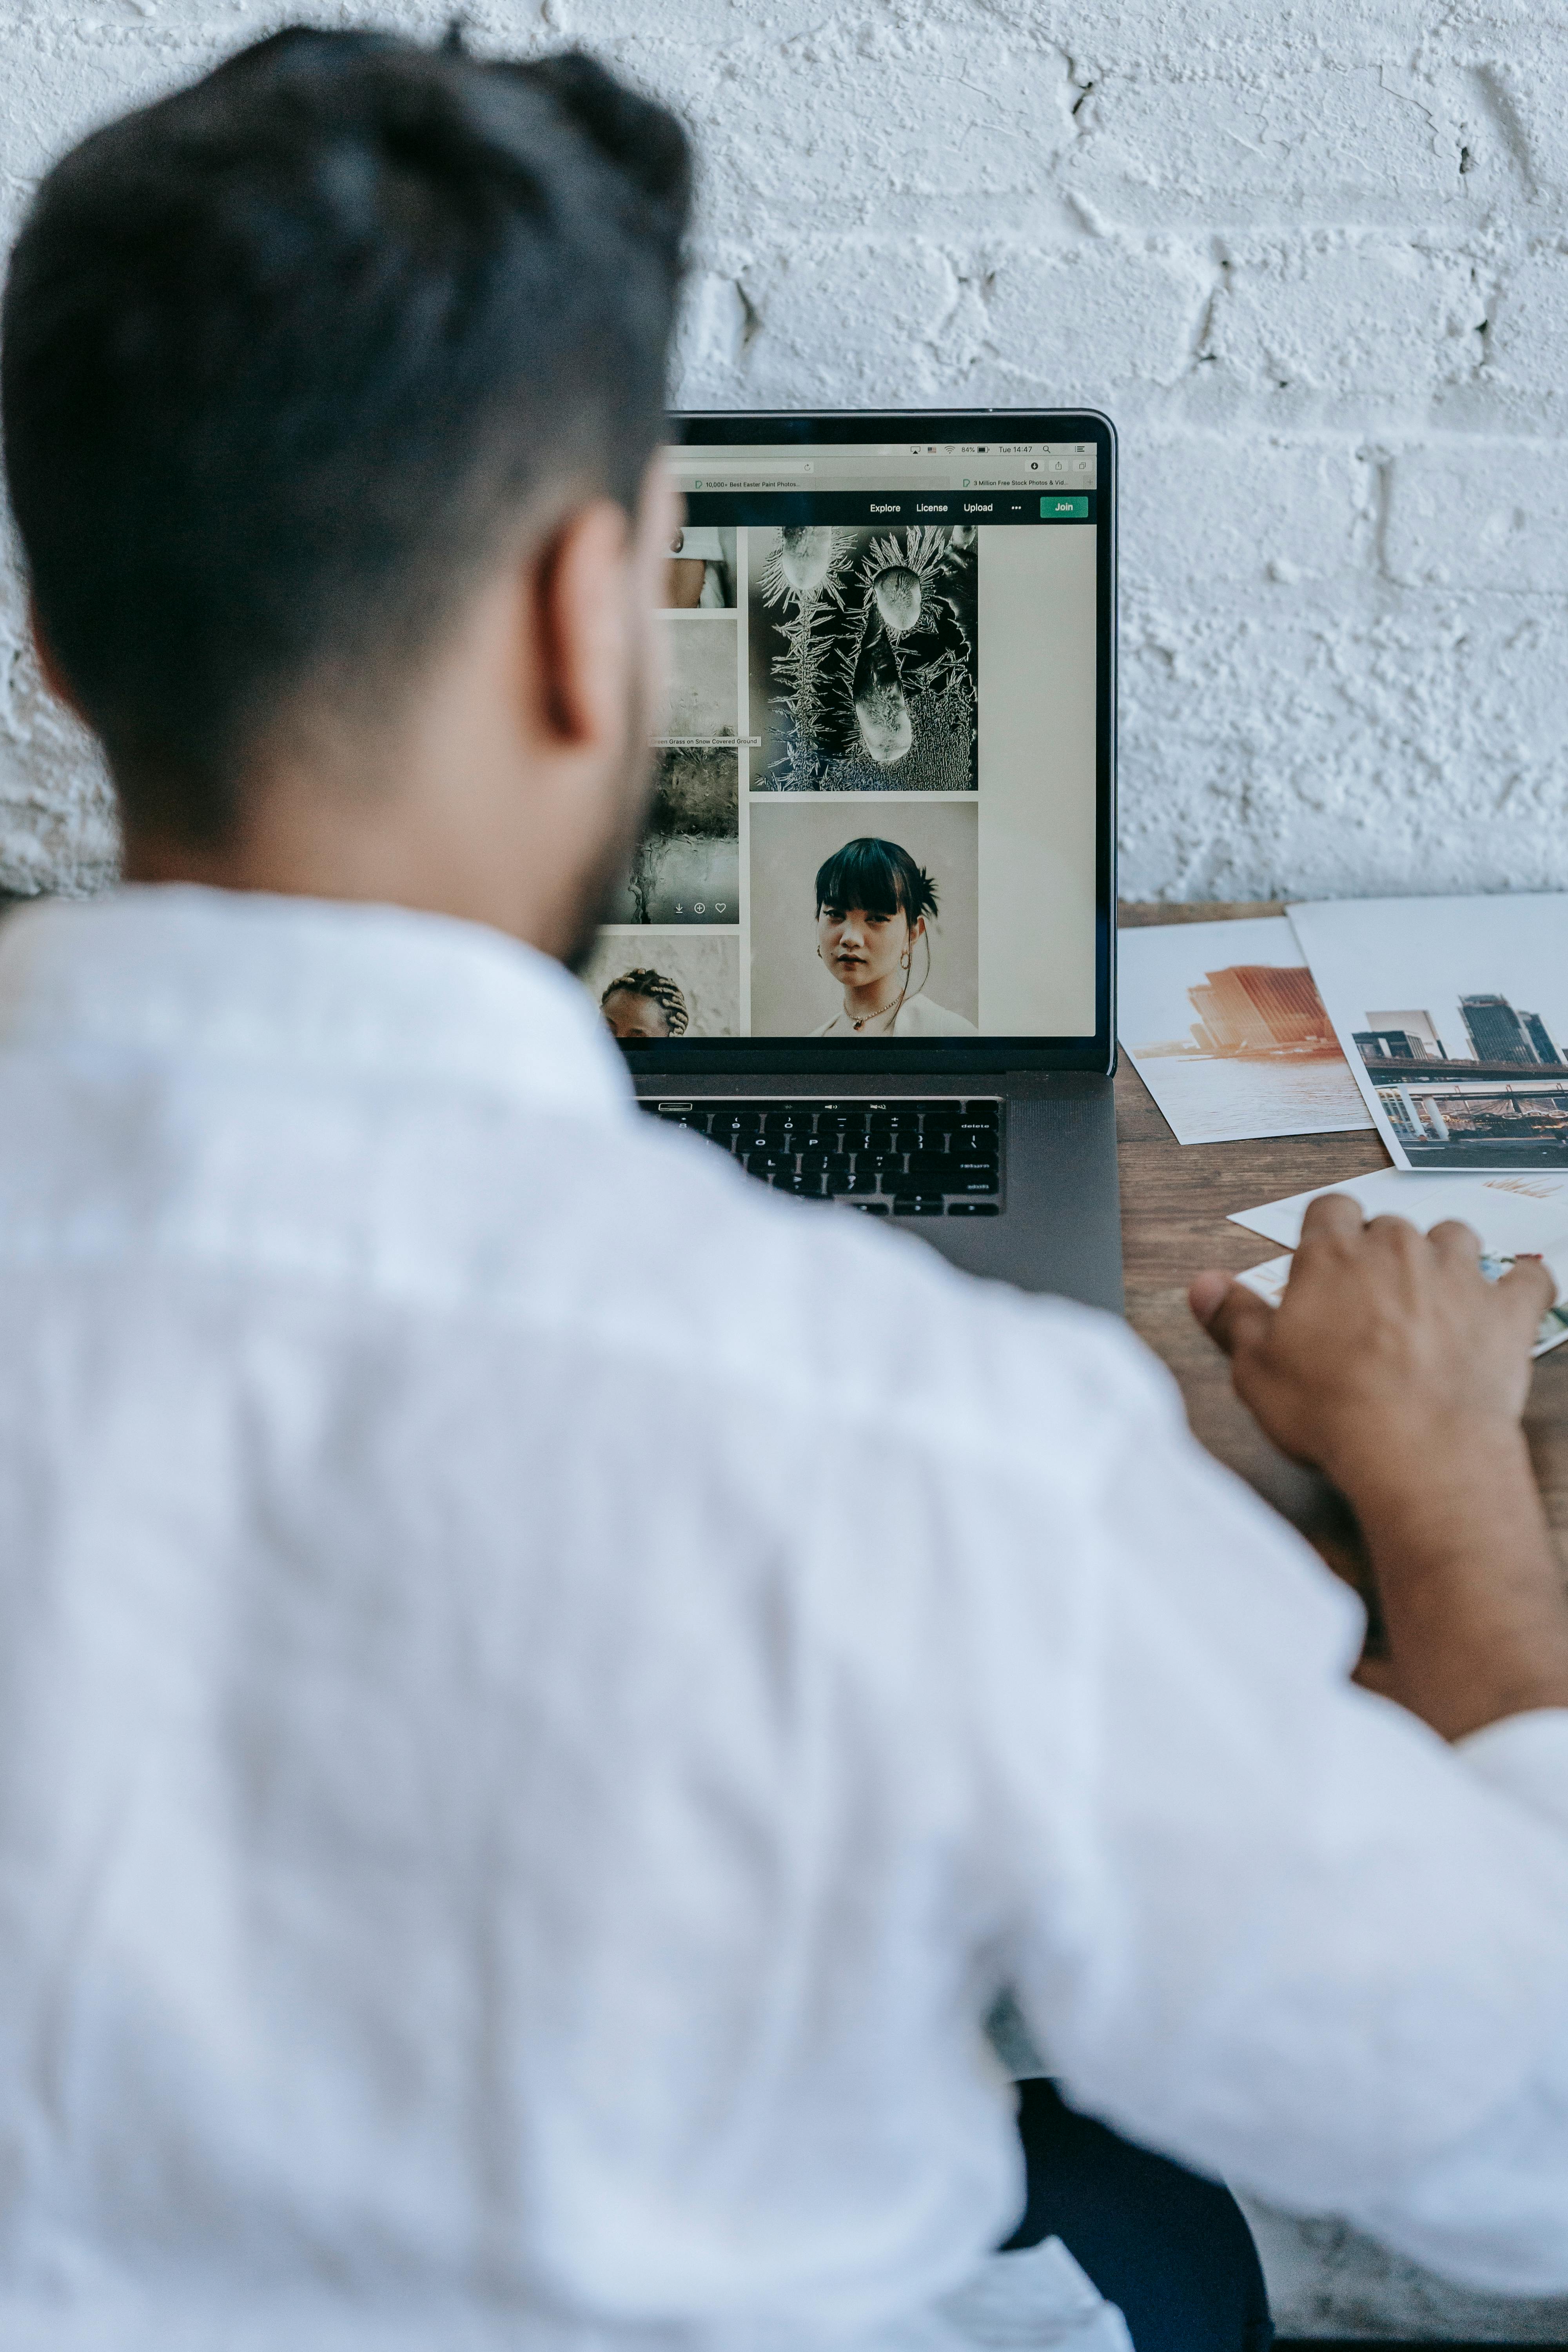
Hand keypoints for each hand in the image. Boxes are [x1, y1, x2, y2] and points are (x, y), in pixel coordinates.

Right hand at [1190, 1195, 1567, 1740]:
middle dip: (1382, 1253)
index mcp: (1333, 1257)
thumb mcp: (1257, 1369)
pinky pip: (1528, 1279)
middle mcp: (1397, 1251)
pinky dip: (1521, 1286)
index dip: (1329, 1231)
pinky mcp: (1506, 1313)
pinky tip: (1511, 1299)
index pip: (1330, 1210)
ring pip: (1455, 1237)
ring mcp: (1458, 1277)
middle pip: (1391, 1226)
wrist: (1418, 1448)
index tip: (1326, 1258)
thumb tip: (1204, 1285)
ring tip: (1433, 1295)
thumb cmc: (1334, 1410)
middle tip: (1370, 1299)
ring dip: (1445, 1258)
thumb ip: (1233, 1318)